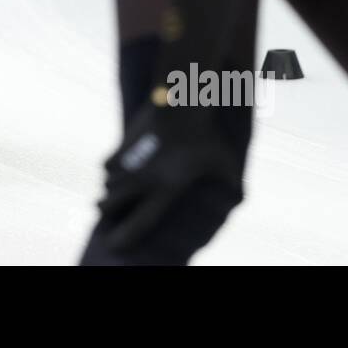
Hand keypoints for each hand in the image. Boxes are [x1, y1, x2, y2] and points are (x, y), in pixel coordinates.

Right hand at [95, 90, 242, 254]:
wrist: (180, 102)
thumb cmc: (205, 133)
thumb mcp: (222, 160)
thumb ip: (230, 180)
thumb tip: (241, 193)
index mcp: (164, 190)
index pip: (138, 223)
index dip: (123, 238)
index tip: (112, 245)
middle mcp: (141, 180)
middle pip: (109, 206)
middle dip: (106, 211)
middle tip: (106, 210)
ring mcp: (128, 162)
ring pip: (108, 185)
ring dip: (110, 190)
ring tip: (116, 191)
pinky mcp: (122, 145)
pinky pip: (106, 165)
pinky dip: (110, 170)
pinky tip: (116, 169)